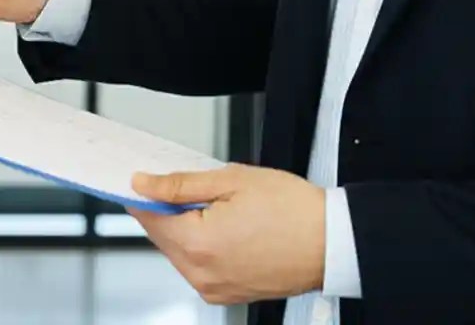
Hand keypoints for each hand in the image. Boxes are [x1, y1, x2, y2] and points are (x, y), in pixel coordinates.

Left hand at [128, 164, 325, 304]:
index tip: (142, 179)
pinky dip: (203, 246)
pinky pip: (199, 266)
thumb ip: (180, 183)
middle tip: (191, 186)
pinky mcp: (227, 294)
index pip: (147, 216)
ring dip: (186, 228)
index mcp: (198, 244)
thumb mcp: (232, 180)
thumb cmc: (293, 211)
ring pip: (179, 251)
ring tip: (220, 208)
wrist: (332, 243)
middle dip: (167, 209)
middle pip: (161, 236)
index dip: (143, 193)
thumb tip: (144, 184)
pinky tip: (226, 228)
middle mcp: (201, 273)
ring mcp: (213, 288)